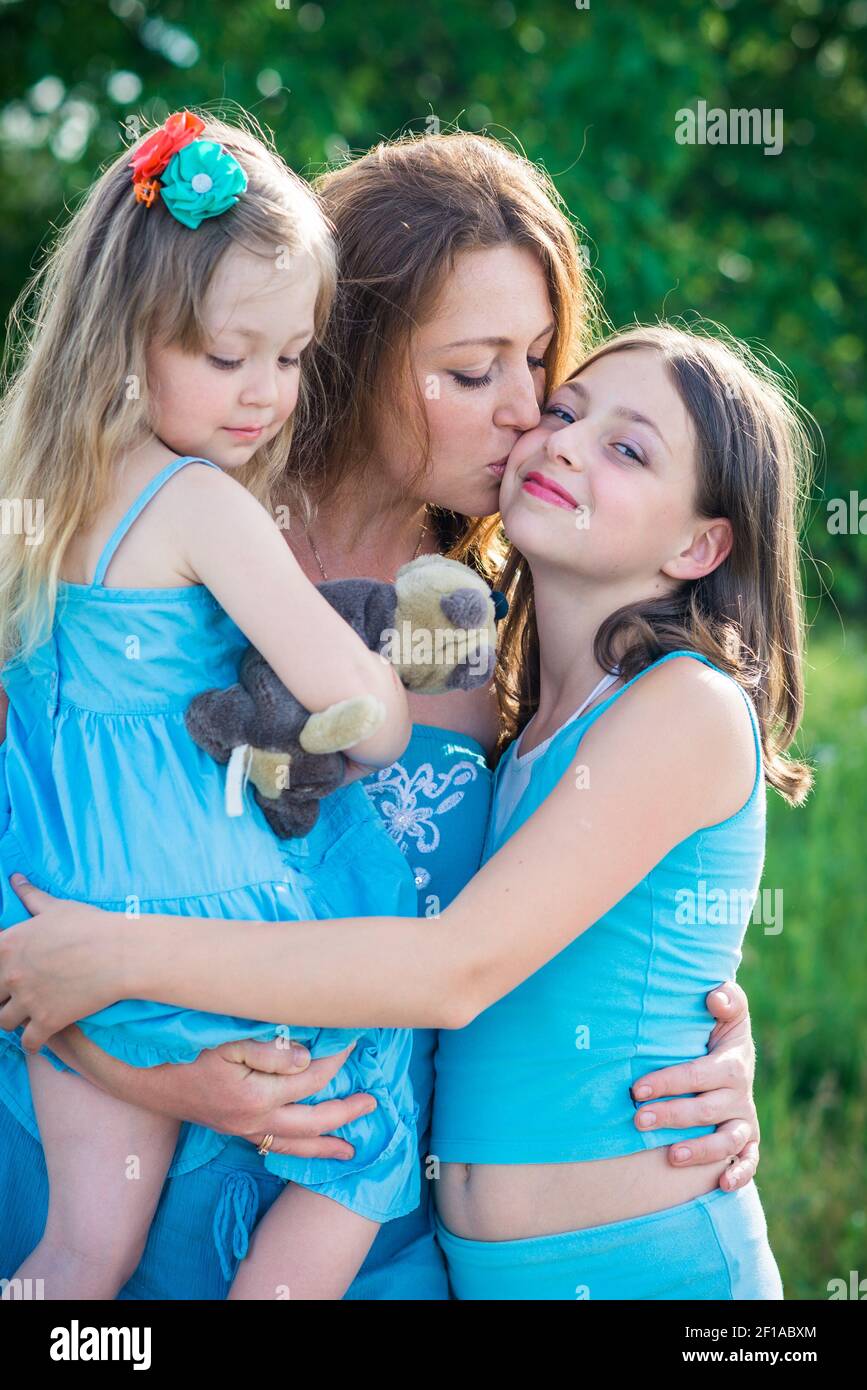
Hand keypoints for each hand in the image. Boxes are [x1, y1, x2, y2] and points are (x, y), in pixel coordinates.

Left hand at [0, 876, 123, 1047]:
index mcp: (8, 945)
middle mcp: (11, 974)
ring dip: (12, 1020)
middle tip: (14, 996)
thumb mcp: (56, 907)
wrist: (120, 952)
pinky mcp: (47, 1021)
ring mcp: (28, 1000)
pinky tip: (38, 1038)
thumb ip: (31, 896)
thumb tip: (16, 878)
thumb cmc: (89, 925)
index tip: (5, 977)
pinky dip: (32, 1043)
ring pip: (3, 1021)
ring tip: (24, 1016)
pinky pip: (28, 1042)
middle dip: (1, 997)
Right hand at [51, 1026, 376, 1160]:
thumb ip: (269, 1050)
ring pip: (292, 1143)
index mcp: (256, 1095)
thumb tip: (307, 1057)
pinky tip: (304, 1146)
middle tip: (372, 1102)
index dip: (337, 1059)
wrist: (138, 1073)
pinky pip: (270, 1145)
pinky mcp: (231, 1128)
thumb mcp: (225, 1041)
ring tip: (351, 1147)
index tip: (354, 1040)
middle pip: (311, 1120)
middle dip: (344, 1112)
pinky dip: (293, 1149)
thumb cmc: (182, 1049)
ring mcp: (240, 1128)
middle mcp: (252, 1119)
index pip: (311, 1078)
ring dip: (324, 1143)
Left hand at [630, 981, 758, 1191]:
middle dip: (671, 1115)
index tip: (637, 1089)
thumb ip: (727, 1000)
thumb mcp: (729, 1012)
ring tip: (671, 1156)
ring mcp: (744, 1120)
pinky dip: (741, 1174)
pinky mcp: (749, 1141)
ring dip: (701, 1150)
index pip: (697, 1075)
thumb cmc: (720, 1032)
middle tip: (638, 1120)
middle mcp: (740, 1095)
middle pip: (705, 1110)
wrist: (737, 1056)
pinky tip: (722, 1184)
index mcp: (732, 1064)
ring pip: (727, 1141)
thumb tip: (714, 996)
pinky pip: (750, 1161)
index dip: (667, 1082)